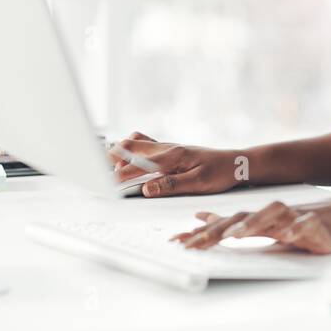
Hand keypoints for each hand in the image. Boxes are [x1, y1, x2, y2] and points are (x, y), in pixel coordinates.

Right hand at [106, 131, 244, 196]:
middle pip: (129, 145)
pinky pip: (144, 143)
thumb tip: (146, 189)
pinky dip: (130, 148)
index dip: (119, 176)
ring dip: (120, 150)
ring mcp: (167, 147)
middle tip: (95, 169)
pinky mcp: (170, 149)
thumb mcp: (199, 184)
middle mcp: (166, 148)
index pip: (137, 165)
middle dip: (110, 156)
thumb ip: (171, 185)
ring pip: (135, 141)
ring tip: (109, 165)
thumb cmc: (220, 173)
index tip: (105, 186)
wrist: (235, 162)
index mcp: (171, 157)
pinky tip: (129, 159)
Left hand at [170, 195, 330, 254]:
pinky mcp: (317, 225)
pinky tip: (290, 235)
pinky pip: (306, 225)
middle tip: (194, 244)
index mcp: (261, 219)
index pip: (225, 224)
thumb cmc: (307, 223)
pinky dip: (297, 228)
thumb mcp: (271, 226)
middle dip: (216, 231)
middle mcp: (274, 216)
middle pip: (241, 220)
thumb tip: (204, 221)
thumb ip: (238, 224)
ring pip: (272, 217)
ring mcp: (296, 218)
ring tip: (237, 235)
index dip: (202, 233)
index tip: (178, 242)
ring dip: (254, 224)